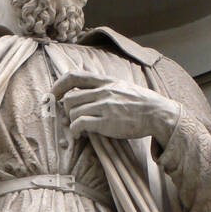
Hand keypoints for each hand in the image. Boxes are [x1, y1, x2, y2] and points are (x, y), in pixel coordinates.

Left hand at [51, 71, 180, 147]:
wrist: (157, 113)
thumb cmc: (141, 102)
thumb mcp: (122, 85)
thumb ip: (104, 85)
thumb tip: (87, 83)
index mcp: (105, 81)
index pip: (74, 76)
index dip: (59, 85)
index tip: (53, 94)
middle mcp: (102, 91)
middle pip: (70, 98)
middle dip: (66, 110)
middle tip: (69, 119)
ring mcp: (104, 106)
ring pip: (73, 112)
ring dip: (71, 122)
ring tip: (78, 128)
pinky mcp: (106, 122)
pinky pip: (79, 124)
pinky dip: (75, 131)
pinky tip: (79, 135)